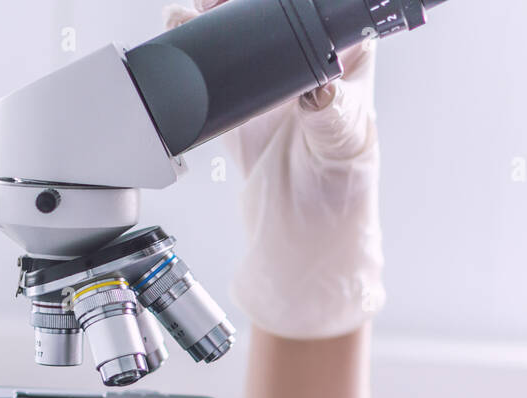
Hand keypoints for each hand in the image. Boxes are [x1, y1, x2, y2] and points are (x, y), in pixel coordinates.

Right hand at [165, 0, 384, 338]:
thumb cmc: (341, 195)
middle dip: (236, 5)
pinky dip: (192, 64)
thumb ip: (332, 115)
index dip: (285, 0)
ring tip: (188, 22)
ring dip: (210, 27)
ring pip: (237, 36)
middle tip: (213, 5)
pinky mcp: (238, 109)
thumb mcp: (342, 150)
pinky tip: (179, 57)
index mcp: (347, 57)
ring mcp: (271, 85)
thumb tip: (318, 89)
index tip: (256, 0)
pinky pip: (212, 74)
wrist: (300, 244)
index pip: (323, 6)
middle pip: (268, 13)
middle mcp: (308, 62)